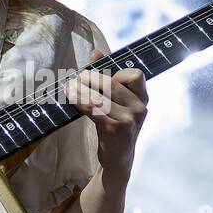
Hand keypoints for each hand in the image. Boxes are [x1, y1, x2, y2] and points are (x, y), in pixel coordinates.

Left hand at [62, 48, 147, 178]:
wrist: (119, 160)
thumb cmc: (116, 126)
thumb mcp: (117, 103)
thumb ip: (108, 77)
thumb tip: (95, 53)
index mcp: (143, 98)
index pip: (135, 75)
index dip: (117, 72)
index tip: (102, 75)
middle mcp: (140, 108)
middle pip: (112, 83)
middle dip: (90, 78)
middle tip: (76, 78)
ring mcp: (129, 120)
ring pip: (99, 97)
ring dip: (80, 90)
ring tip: (69, 87)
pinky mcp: (115, 130)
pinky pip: (93, 110)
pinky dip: (79, 101)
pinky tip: (71, 98)